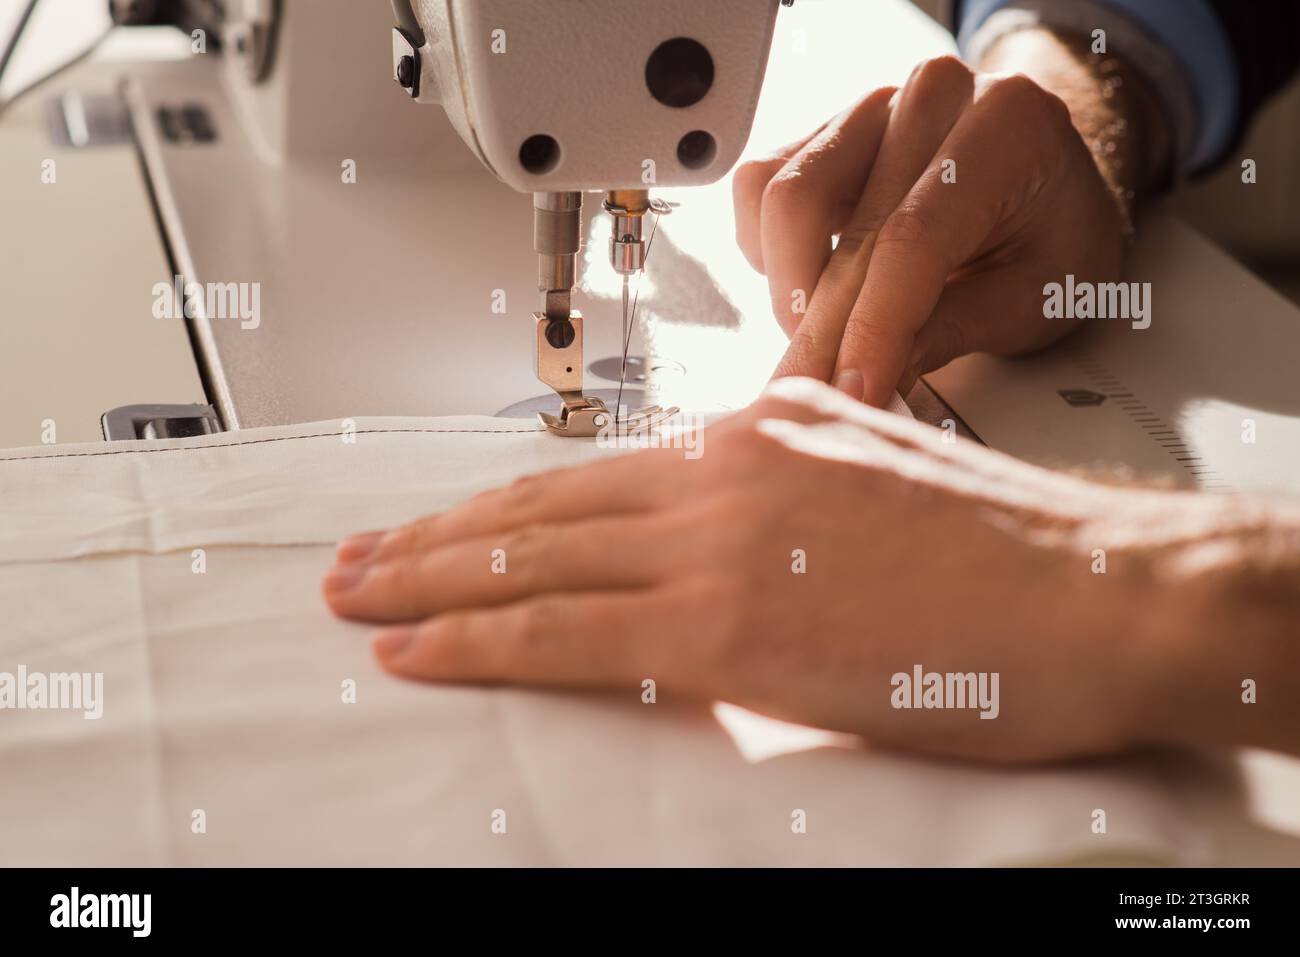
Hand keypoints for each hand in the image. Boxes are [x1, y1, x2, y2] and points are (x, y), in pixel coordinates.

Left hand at [322, 378, 1199, 763]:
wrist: (1092, 589)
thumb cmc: (1005, 553)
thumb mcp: (872, 480)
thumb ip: (780, 499)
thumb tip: (719, 541)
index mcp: (757, 432)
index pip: (592, 476)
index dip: (503, 505)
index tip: (441, 526)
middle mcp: (721, 468)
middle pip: (539, 508)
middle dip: (433, 537)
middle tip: (354, 555)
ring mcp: (717, 539)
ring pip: (531, 560)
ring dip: (429, 583)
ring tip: (355, 597)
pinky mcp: (725, 622)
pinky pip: (566, 631)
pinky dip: (478, 640)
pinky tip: (417, 648)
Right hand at [733, 48, 1136, 405]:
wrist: (1046, 180)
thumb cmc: (1054, 234)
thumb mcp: (1036, 296)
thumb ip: (950, 332)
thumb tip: (874, 384)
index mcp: (1006, 124)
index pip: (911, 236)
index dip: (873, 325)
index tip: (856, 391)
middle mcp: (930, 99)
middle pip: (840, 222)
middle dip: (820, 328)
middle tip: (820, 398)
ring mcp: (870, 110)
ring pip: (783, 196)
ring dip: (790, 289)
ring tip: (826, 343)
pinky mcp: (823, 131)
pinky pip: (761, 185)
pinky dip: (769, 249)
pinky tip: (808, 285)